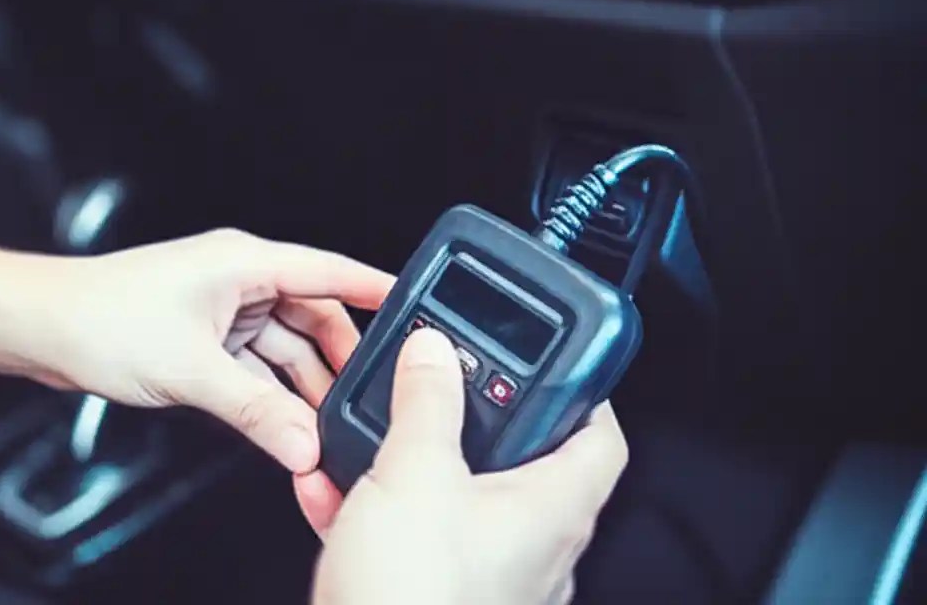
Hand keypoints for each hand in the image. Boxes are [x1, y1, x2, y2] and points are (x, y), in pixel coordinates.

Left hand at [0, 228, 392, 473]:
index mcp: (243, 262)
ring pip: (282, 346)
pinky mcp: (202, 335)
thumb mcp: (191, 370)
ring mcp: (219, 308)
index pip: (328, 271)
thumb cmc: (101, 318)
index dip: (372, 289)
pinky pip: (253, 363)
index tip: (414, 308)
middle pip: (310, 316)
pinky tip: (281, 423)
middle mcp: (237, 279)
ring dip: (299, 384)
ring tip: (321, 425)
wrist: (42, 328)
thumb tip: (303, 441)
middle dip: (336, 358)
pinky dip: (267, 392)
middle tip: (362, 399)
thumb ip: (255, 410)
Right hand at [298, 328, 627, 604]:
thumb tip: (436, 353)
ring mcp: (487, 579)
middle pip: (521, 463)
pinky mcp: (436, 597)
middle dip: (472, 421)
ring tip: (374, 436)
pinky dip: (378, 511)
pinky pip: (413, 540)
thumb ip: (426, 406)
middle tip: (442, 385)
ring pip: (457, 502)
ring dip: (412, 465)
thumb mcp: (415, 475)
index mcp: (551, 510)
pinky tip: (333, 493)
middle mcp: (533, 549)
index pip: (600, 438)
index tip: (548, 359)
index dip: (581, 391)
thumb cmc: (414, 600)